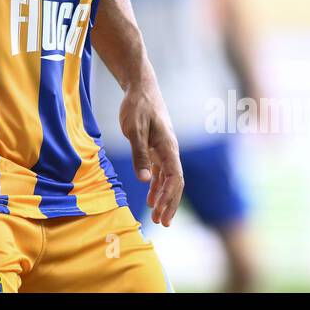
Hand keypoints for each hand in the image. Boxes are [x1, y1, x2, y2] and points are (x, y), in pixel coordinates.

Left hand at [119, 77, 183, 225]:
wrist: (140, 87)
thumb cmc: (138, 105)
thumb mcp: (134, 129)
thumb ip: (139, 154)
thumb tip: (144, 179)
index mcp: (168, 147)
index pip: (175, 178)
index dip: (170, 197)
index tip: (162, 212)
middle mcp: (170, 150)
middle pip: (175, 182)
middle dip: (170, 203)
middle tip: (163, 223)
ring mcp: (164, 149)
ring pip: (168, 179)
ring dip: (163, 197)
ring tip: (157, 216)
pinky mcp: (156, 147)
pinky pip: (160, 171)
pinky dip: (156, 186)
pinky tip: (150, 198)